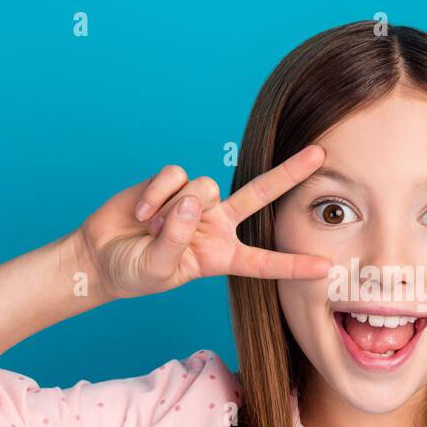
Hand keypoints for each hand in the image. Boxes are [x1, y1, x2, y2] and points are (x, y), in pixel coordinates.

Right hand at [75, 146, 332, 298]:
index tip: (326, 269)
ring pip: (205, 186)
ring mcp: (196, 202)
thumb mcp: (158, 269)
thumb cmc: (134, 272)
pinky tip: (142, 211)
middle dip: (289, 174)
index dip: (293, 266)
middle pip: (260, 195)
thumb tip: (191, 201)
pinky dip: (157, 193)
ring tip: (151, 228)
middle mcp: (217, 225)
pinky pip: (176, 176)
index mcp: (222, 256)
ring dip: (175, 208)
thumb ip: (176, 239)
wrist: (100, 255)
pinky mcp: (171, 182)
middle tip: (320, 154)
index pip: (264, 263)